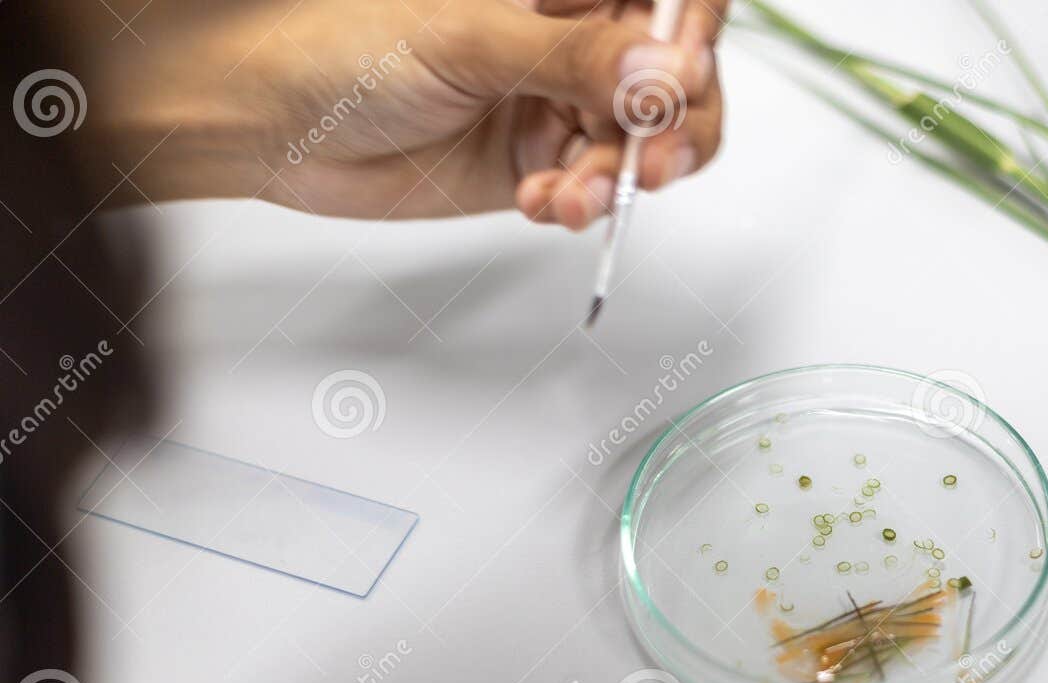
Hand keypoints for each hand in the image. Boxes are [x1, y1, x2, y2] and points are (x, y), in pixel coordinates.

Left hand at [80, 0, 726, 227]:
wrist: (278, 128)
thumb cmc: (344, 49)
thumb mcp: (467, 42)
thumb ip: (572, 58)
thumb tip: (662, 75)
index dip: (690, 34)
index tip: (681, 78)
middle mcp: (572, 35)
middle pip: (675, 76)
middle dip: (671, 126)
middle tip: (646, 167)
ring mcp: (560, 99)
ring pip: (643, 141)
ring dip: (619, 178)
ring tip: (572, 198)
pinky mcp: (543, 160)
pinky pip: (599, 187)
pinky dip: (583, 203)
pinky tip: (543, 205)